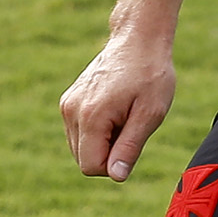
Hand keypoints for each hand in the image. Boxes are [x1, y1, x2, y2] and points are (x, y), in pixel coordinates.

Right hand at [60, 28, 177, 181]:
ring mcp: (67, 105)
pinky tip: (114, 109)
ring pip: (80, 148)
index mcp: (91, 116)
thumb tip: (115, 176)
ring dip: (103, 142)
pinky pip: (79, 133)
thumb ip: (130, 147)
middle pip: (84, 160)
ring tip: (122, 115)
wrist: (137, 40)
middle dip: (108, 153)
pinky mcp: (68, 101)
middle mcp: (71, 111)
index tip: (132, 140)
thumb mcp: (150, 114)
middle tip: (130, 124)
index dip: (114, 165)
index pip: (91, 167)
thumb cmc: (150, 75)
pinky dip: (97, 131)